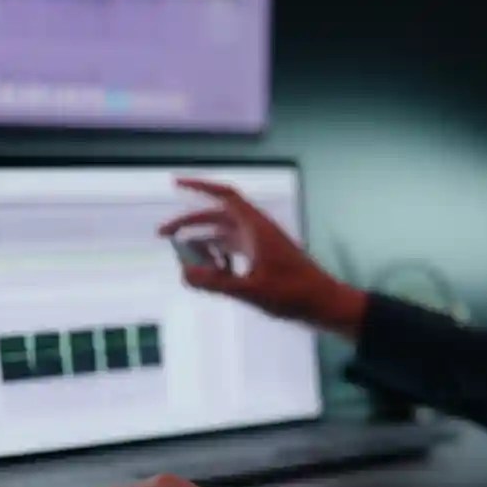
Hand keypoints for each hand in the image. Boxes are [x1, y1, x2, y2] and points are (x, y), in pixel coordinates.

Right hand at [159, 178, 366, 337]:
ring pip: (223, 234)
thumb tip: (184, 273)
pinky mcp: (262, 257)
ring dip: (203, 243)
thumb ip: (217, 283)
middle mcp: (257, 230)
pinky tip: (212, 273)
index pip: (225, 196)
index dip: (200, 186)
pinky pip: (232, 248)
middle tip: (162, 235)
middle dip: (189, 222)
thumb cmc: (294, 295)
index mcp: (257, 227)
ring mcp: (260, 243)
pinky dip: (218, 256)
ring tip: (185, 261)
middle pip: (216, 216)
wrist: (323, 303)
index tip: (177, 183)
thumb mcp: (251, 291)